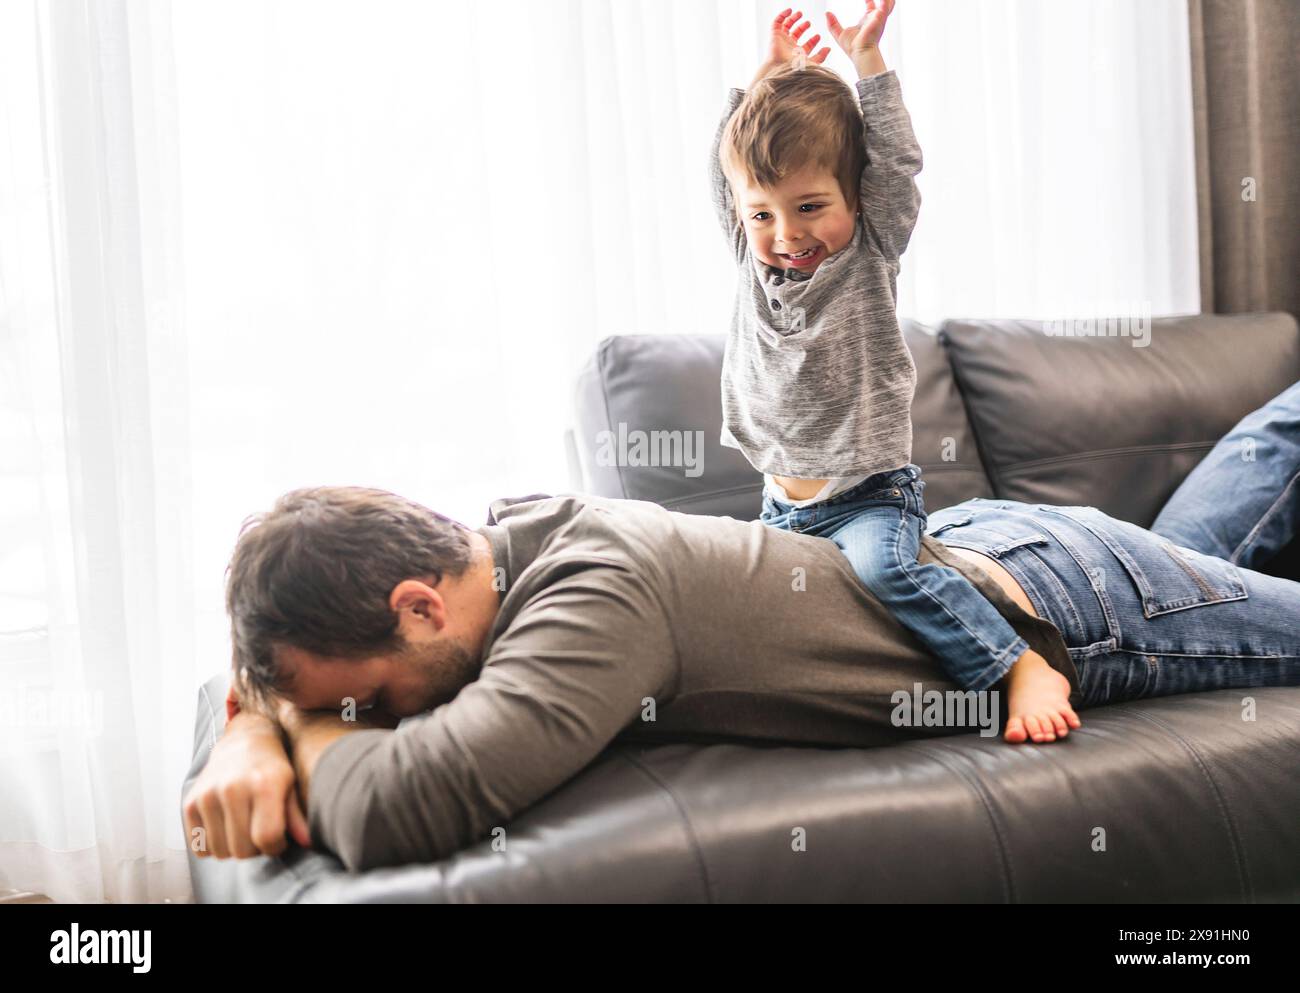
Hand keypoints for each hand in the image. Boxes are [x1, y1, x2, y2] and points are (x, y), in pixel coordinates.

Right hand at [183, 711, 311, 859]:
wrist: (243, 742)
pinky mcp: (190, 802)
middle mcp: (233, 788)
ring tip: (244, 826)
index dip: (275, 846)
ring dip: (234, 848)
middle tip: (260, 830)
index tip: (279, 838)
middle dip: (256, 848)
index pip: (267, 838)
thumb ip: (297, 817)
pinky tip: (226, 826)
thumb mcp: (291, 786)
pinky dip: (213, 845)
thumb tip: (309, 843)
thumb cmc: (272, 768)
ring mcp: (208, 795)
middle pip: (243, 850)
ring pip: (221, 852)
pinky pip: (200, 848)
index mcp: (264, 784)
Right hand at [754, 7, 830, 84]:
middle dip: (802, 28)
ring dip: (793, 19)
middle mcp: (789, 48)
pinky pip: (776, 22)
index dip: (812, 41)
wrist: (782, 69)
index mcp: (797, 55)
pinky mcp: (774, 35)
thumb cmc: (795, 69)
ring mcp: (781, 41)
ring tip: (800, 13)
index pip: (806, 46)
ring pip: (786, 27)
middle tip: (809, 23)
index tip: (818, 37)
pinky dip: (782, 15)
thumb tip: (828, 49)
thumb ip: (821, 56)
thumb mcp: (812, 63)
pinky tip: (790, 10)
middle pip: (796, 35)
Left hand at [826, 0, 894, 60]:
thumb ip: (833, 24)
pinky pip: (885, 7)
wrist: (860, 54)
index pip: (870, 5)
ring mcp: (879, 19)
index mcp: (866, 20)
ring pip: (888, 4)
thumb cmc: (853, 48)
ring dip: (886, 1)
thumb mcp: (839, 34)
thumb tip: (827, 13)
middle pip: (883, 4)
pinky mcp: (879, 19)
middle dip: (883, 0)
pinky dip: (885, 3)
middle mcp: (874, 19)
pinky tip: (884, 0)